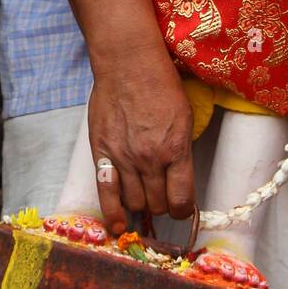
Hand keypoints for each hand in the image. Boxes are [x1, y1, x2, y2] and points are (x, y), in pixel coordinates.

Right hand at [88, 53, 194, 233]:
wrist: (128, 64)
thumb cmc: (161, 84)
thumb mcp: (185, 117)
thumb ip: (181, 150)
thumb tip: (179, 178)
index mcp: (176, 149)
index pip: (182, 199)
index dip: (184, 209)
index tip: (183, 207)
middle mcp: (151, 159)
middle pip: (158, 204)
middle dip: (163, 204)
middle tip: (162, 195)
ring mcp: (124, 158)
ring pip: (135, 203)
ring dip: (142, 204)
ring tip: (144, 194)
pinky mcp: (102, 154)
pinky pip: (107, 194)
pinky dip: (113, 213)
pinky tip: (118, 224)